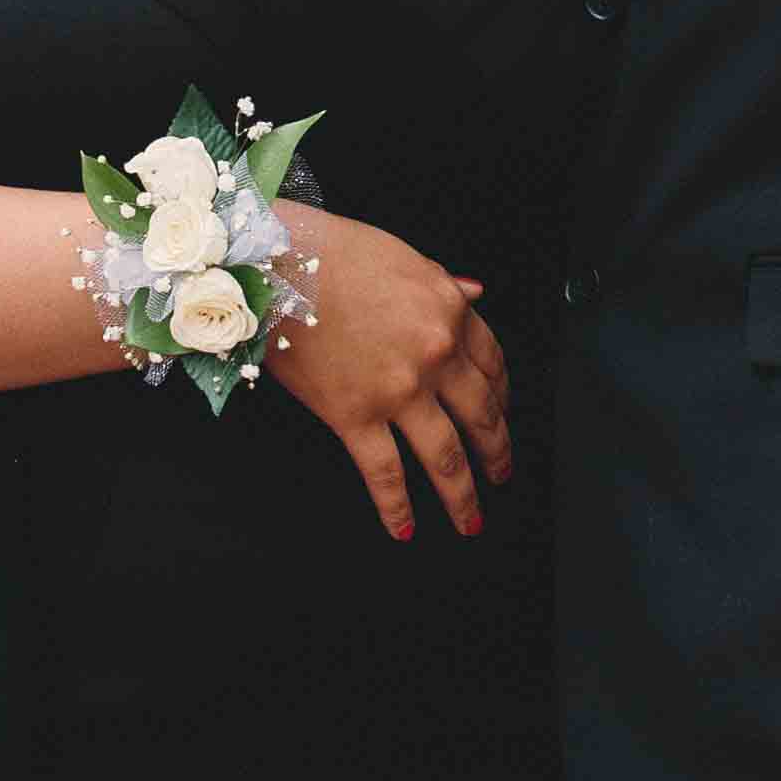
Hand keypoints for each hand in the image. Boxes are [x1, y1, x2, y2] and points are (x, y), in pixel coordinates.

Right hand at [278, 210, 512, 544]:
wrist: (278, 264)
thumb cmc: (333, 252)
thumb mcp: (404, 257)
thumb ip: (445, 282)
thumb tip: (476, 293)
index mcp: (449, 313)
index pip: (493, 364)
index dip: (502, 396)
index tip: (501, 413)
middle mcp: (435, 355)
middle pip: (482, 416)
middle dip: (497, 452)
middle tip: (502, 474)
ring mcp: (398, 390)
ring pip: (445, 456)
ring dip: (464, 496)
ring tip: (472, 520)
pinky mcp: (356, 416)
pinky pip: (386, 473)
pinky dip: (397, 509)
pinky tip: (405, 529)